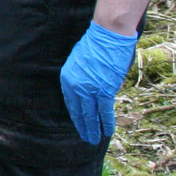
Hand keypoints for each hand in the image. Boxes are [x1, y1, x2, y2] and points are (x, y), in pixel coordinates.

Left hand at [59, 20, 140, 144]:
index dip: (76, 115)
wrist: (107, 36)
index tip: (79, 123)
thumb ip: (80, 76)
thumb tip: (87, 88)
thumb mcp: (79, 61)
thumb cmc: (95, 44)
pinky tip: (107, 131)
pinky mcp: (104, 90)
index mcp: (67, 78)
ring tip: (93, 139)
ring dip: (93, 129)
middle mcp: (76, 86)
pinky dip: (106, 122)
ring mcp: (90, 89)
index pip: (70, 102)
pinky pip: (104, 111)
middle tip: (85, 137)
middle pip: (79, 111)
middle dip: (83, 126)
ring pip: (91, 114)